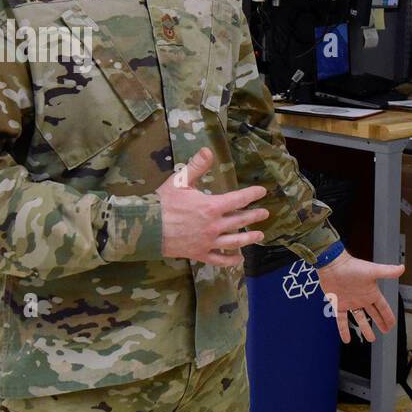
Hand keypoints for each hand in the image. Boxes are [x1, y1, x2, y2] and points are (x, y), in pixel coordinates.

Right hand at [157, 147, 269, 267]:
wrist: (146, 227)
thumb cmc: (163, 203)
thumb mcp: (179, 181)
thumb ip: (196, 166)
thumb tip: (208, 150)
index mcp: (211, 207)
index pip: (238, 199)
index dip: (252, 195)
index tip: (262, 192)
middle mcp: (214, 226)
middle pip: (240, 221)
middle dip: (254, 216)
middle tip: (265, 213)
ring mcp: (208, 242)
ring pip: (234, 242)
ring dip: (248, 238)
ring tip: (259, 235)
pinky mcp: (199, 254)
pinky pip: (219, 260)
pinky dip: (230, 261)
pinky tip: (239, 260)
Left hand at [317, 251, 403, 343]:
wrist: (332, 265)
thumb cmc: (352, 266)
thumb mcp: (372, 271)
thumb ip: (387, 271)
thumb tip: (402, 268)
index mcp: (371, 292)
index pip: (383, 307)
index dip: (388, 316)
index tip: (393, 324)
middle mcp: (362, 299)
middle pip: (374, 314)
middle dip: (380, 322)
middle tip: (386, 331)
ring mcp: (350, 302)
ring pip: (359, 319)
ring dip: (365, 329)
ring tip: (371, 339)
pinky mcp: (338, 304)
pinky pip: (342, 320)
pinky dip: (344, 330)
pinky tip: (346, 340)